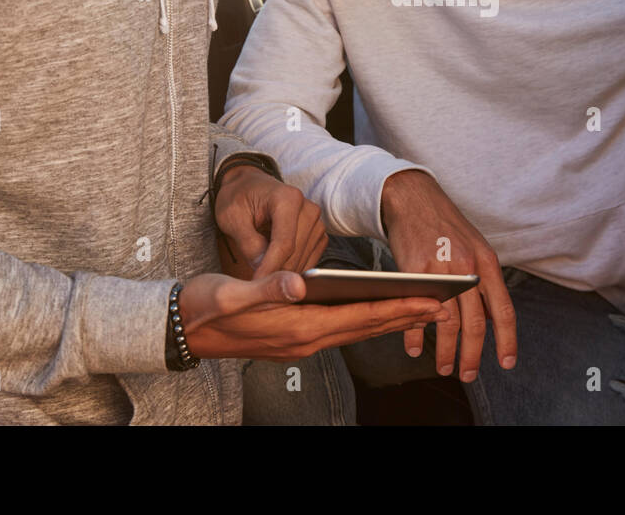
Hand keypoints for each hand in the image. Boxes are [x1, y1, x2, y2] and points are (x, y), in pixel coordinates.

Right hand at [179, 271, 446, 360]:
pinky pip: (340, 329)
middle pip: (365, 327)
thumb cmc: (206, 305)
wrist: (181, 327)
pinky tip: (375, 310)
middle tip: (442, 304)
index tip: (430, 302)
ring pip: (355, 329)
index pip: (359, 318)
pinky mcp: (294, 337)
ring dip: (388, 318)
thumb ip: (267, 288)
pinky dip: (365, 320)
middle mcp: (304, 339)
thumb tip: (300, 283)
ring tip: (420, 307)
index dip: (397, 309)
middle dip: (405, 315)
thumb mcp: (232, 293)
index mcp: (297, 327)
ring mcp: (300, 341)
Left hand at [214, 164, 326, 280]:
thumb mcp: (232, 217)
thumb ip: (248, 244)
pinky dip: (292, 269)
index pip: (284, 243)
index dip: (270, 269)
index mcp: (287, 199)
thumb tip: (264, 272)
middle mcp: (308, 208)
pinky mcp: (318, 233)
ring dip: (283, 273)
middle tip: (254, 289)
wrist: (248, 184)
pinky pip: (309, 259)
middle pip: (295, 254)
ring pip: (303, 259)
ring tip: (262, 279)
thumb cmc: (237, 197)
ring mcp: (317, 221)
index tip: (255, 286)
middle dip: (275, 274)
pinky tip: (275, 270)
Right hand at [380, 170, 516, 382]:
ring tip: (444, 367)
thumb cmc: (446, 226)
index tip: (506, 363)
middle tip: (468, 375)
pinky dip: (416, 334)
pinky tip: (416, 348)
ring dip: (446, 351)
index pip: (503, 310)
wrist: (415, 198)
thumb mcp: (476, 247)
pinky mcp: (415, 270)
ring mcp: (441, 269)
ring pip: (447, 321)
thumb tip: (489, 318)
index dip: (507, 340)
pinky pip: (418, 309)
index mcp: (486, 264)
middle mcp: (467, 268)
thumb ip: (483, 281)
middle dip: (472, 356)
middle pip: (474, 324)